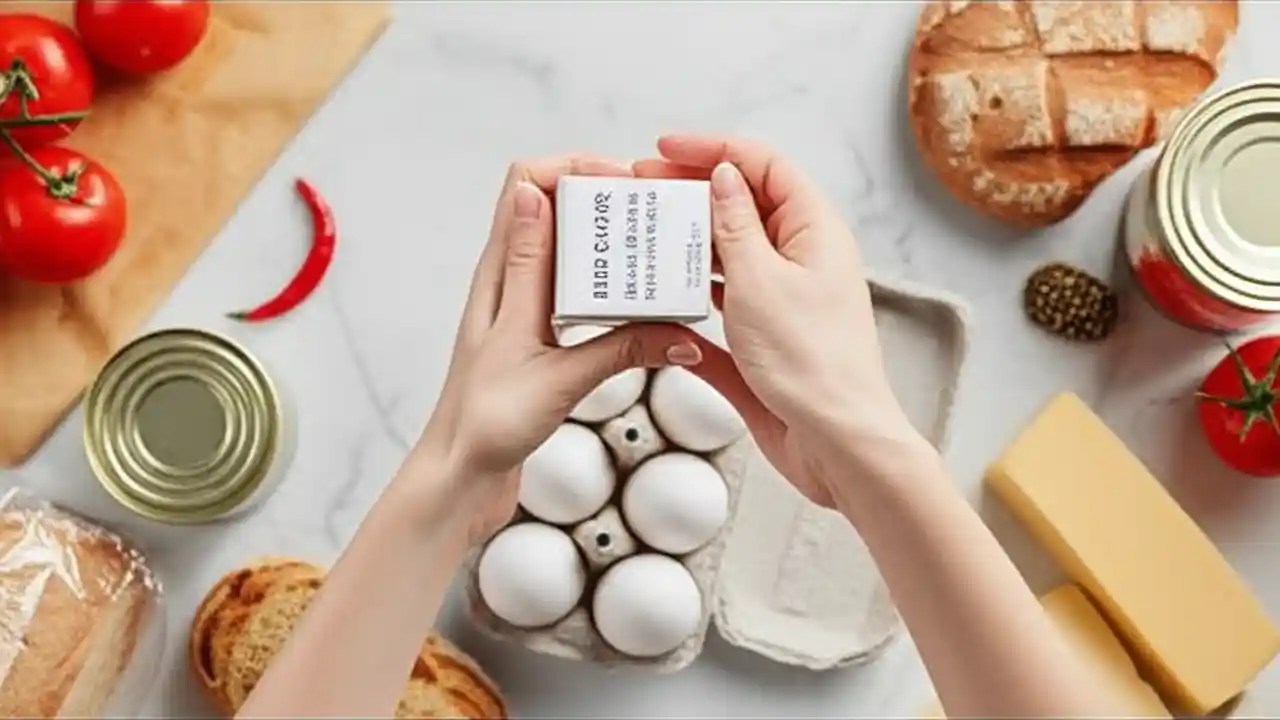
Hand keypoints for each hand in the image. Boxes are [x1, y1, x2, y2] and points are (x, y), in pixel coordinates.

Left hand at [404, 156, 700, 543]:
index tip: (623, 183)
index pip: (526, 182)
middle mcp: (509, 281)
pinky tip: (644, 308)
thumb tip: (667, 315)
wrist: (457, 480)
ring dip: (609, 245)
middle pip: (554, 208)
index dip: (574, 168)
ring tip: (657, 255)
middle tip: (653, 215)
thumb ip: (615, 342)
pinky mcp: (539, 337)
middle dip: (603, 201)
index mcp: (501, 275)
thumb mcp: (556, 376)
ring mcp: (523, 308)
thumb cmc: (484, 427)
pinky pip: (577, 295)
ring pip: (568, 251)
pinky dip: (610, 290)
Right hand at [635, 135, 922, 506]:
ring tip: (637, 240)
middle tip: (638, 191)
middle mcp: (799, 260)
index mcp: (812, 231)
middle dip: (689, 194)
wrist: (836, 446)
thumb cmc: (812, 364)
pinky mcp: (762, 343)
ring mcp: (780, 302)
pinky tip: (654, 303)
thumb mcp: (761, 280)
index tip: (662, 149)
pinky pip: (718, 310)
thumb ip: (735, 224)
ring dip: (684, 247)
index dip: (713, 149)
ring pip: (726, 258)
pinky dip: (688, 303)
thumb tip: (723, 176)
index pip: (762, 165)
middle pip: (741, 208)